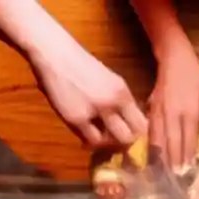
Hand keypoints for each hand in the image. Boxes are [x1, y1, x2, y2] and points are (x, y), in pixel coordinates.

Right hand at [28, 41, 147, 147]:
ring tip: (102, 138)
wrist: (56, 54)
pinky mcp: (75, 119)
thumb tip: (129, 121)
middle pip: (128, 137)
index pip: (141, 124)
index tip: (137, 140)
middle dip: (125, 144)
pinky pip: (88, 139)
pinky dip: (90, 140)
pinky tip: (87, 134)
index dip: (141, 136)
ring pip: (108, 141)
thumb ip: (120, 100)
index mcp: (123, 92)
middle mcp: (112, 103)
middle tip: (120, 144)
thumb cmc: (81, 64)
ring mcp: (93, 112)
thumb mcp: (109, 80)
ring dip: (106, 143)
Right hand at [148, 45, 198, 170]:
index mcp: (190, 111)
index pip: (188, 140)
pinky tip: (153, 159)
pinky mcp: (151, 112)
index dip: (187, 158)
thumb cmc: (195, 77)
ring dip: (161, 160)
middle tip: (175, 182)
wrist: (174, 59)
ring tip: (163, 176)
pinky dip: (152, 148)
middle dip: (173, 164)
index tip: (187, 174)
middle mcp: (173, 115)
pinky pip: (151, 134)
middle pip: (172, 144)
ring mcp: (160, 114)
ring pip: (159, 141)